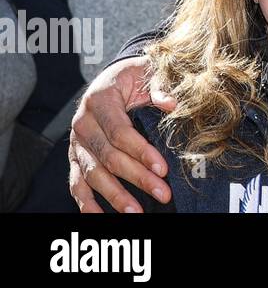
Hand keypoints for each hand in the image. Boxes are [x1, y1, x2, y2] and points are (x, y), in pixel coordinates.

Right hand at [68, 57, 175, 212]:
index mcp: (100, 100)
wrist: (112, 78)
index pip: (119, 132)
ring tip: (137, 211)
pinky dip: (85, 202)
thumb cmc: (134, 76)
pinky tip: (98, 216)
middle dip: (137, 178)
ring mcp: (76, 143)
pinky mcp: (75, 157)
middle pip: (109, 157)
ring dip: (115, 196)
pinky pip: (76, 183)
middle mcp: (82, 123)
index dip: (141, 152)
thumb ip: (160, 85)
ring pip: (93, 174)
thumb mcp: (148, 71)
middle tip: (162, 192)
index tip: (163, 168)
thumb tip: (172, 103)